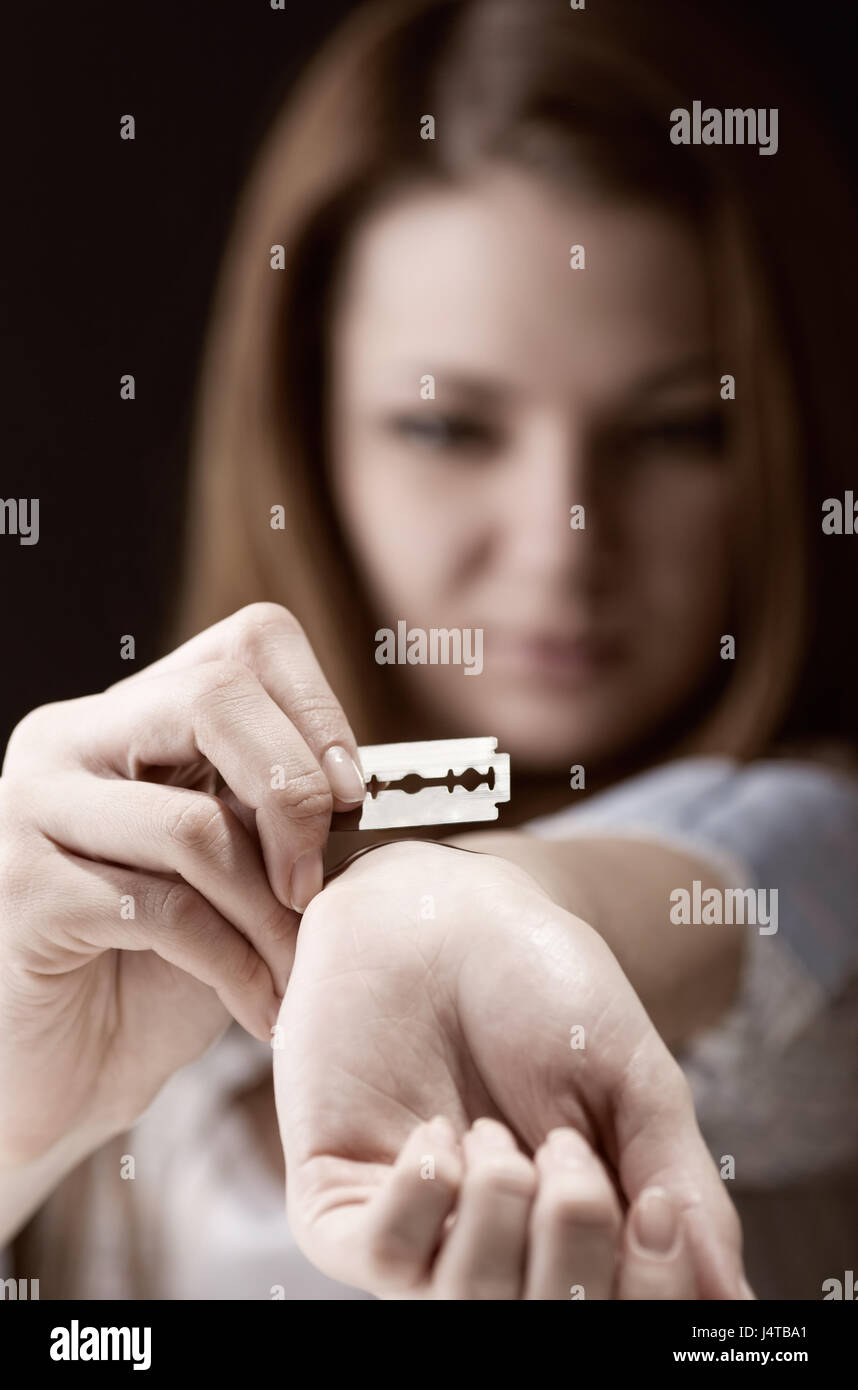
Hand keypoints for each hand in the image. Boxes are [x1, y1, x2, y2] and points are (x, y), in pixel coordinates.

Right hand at [0, 602, 364, 1163]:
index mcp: (129, 714)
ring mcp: (32, 807)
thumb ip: (273, 811)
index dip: (319, 710)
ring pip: (195, 823)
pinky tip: (260, 1009)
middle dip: (294, 793)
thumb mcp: (231, 871)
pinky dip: (234, 965)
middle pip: (214, 697)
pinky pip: (161, 910)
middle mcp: (70, 739)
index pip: (246, 644)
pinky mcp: (21, 891)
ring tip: (296, 973)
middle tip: (317, 886)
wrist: (63, 1075)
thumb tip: (371, 786)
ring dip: (271, 913)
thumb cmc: (157, 972)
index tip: (353, 800)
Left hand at [274, 841, 747, 1298]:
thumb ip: (680, 1189)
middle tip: (562, 1144)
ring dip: (500, 1205)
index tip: (653, 1210)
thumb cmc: (543, 989)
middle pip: (551, 1324)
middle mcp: (498, 1253)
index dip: (650, 1285)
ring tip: (491, 1130)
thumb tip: (731, 1300)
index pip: (623, 1318)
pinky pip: (381, 1256)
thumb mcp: (634, 1083)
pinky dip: (422, 1189)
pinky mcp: (338, 1206)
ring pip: (465, 1303)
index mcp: (578, 1236)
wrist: (444, 912)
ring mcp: (415, 1236)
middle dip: (575, 1232)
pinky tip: (433, 1132)